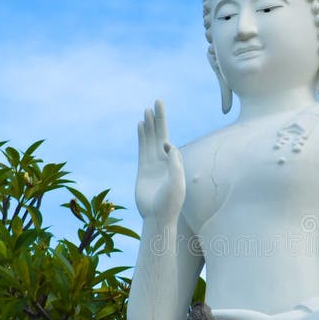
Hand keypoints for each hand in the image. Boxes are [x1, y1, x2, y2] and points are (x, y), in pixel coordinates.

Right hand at [135, 100, 185, 220]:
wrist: (157, 216)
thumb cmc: (170, 202)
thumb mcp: (177, 181)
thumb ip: (174, 162)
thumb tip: (167, 144)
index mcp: (175, 165)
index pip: (171, 146)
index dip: (167, 143)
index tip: (165, 147)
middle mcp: (164, 162)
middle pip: (161, 136)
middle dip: (159, 119)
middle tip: (157, 102)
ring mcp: (152, 165)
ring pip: (150, 140)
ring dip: (149, 126)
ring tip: (147, 110)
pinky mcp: (142, 169)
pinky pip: (142, 149)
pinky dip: (142, 137)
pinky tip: (141, 125)